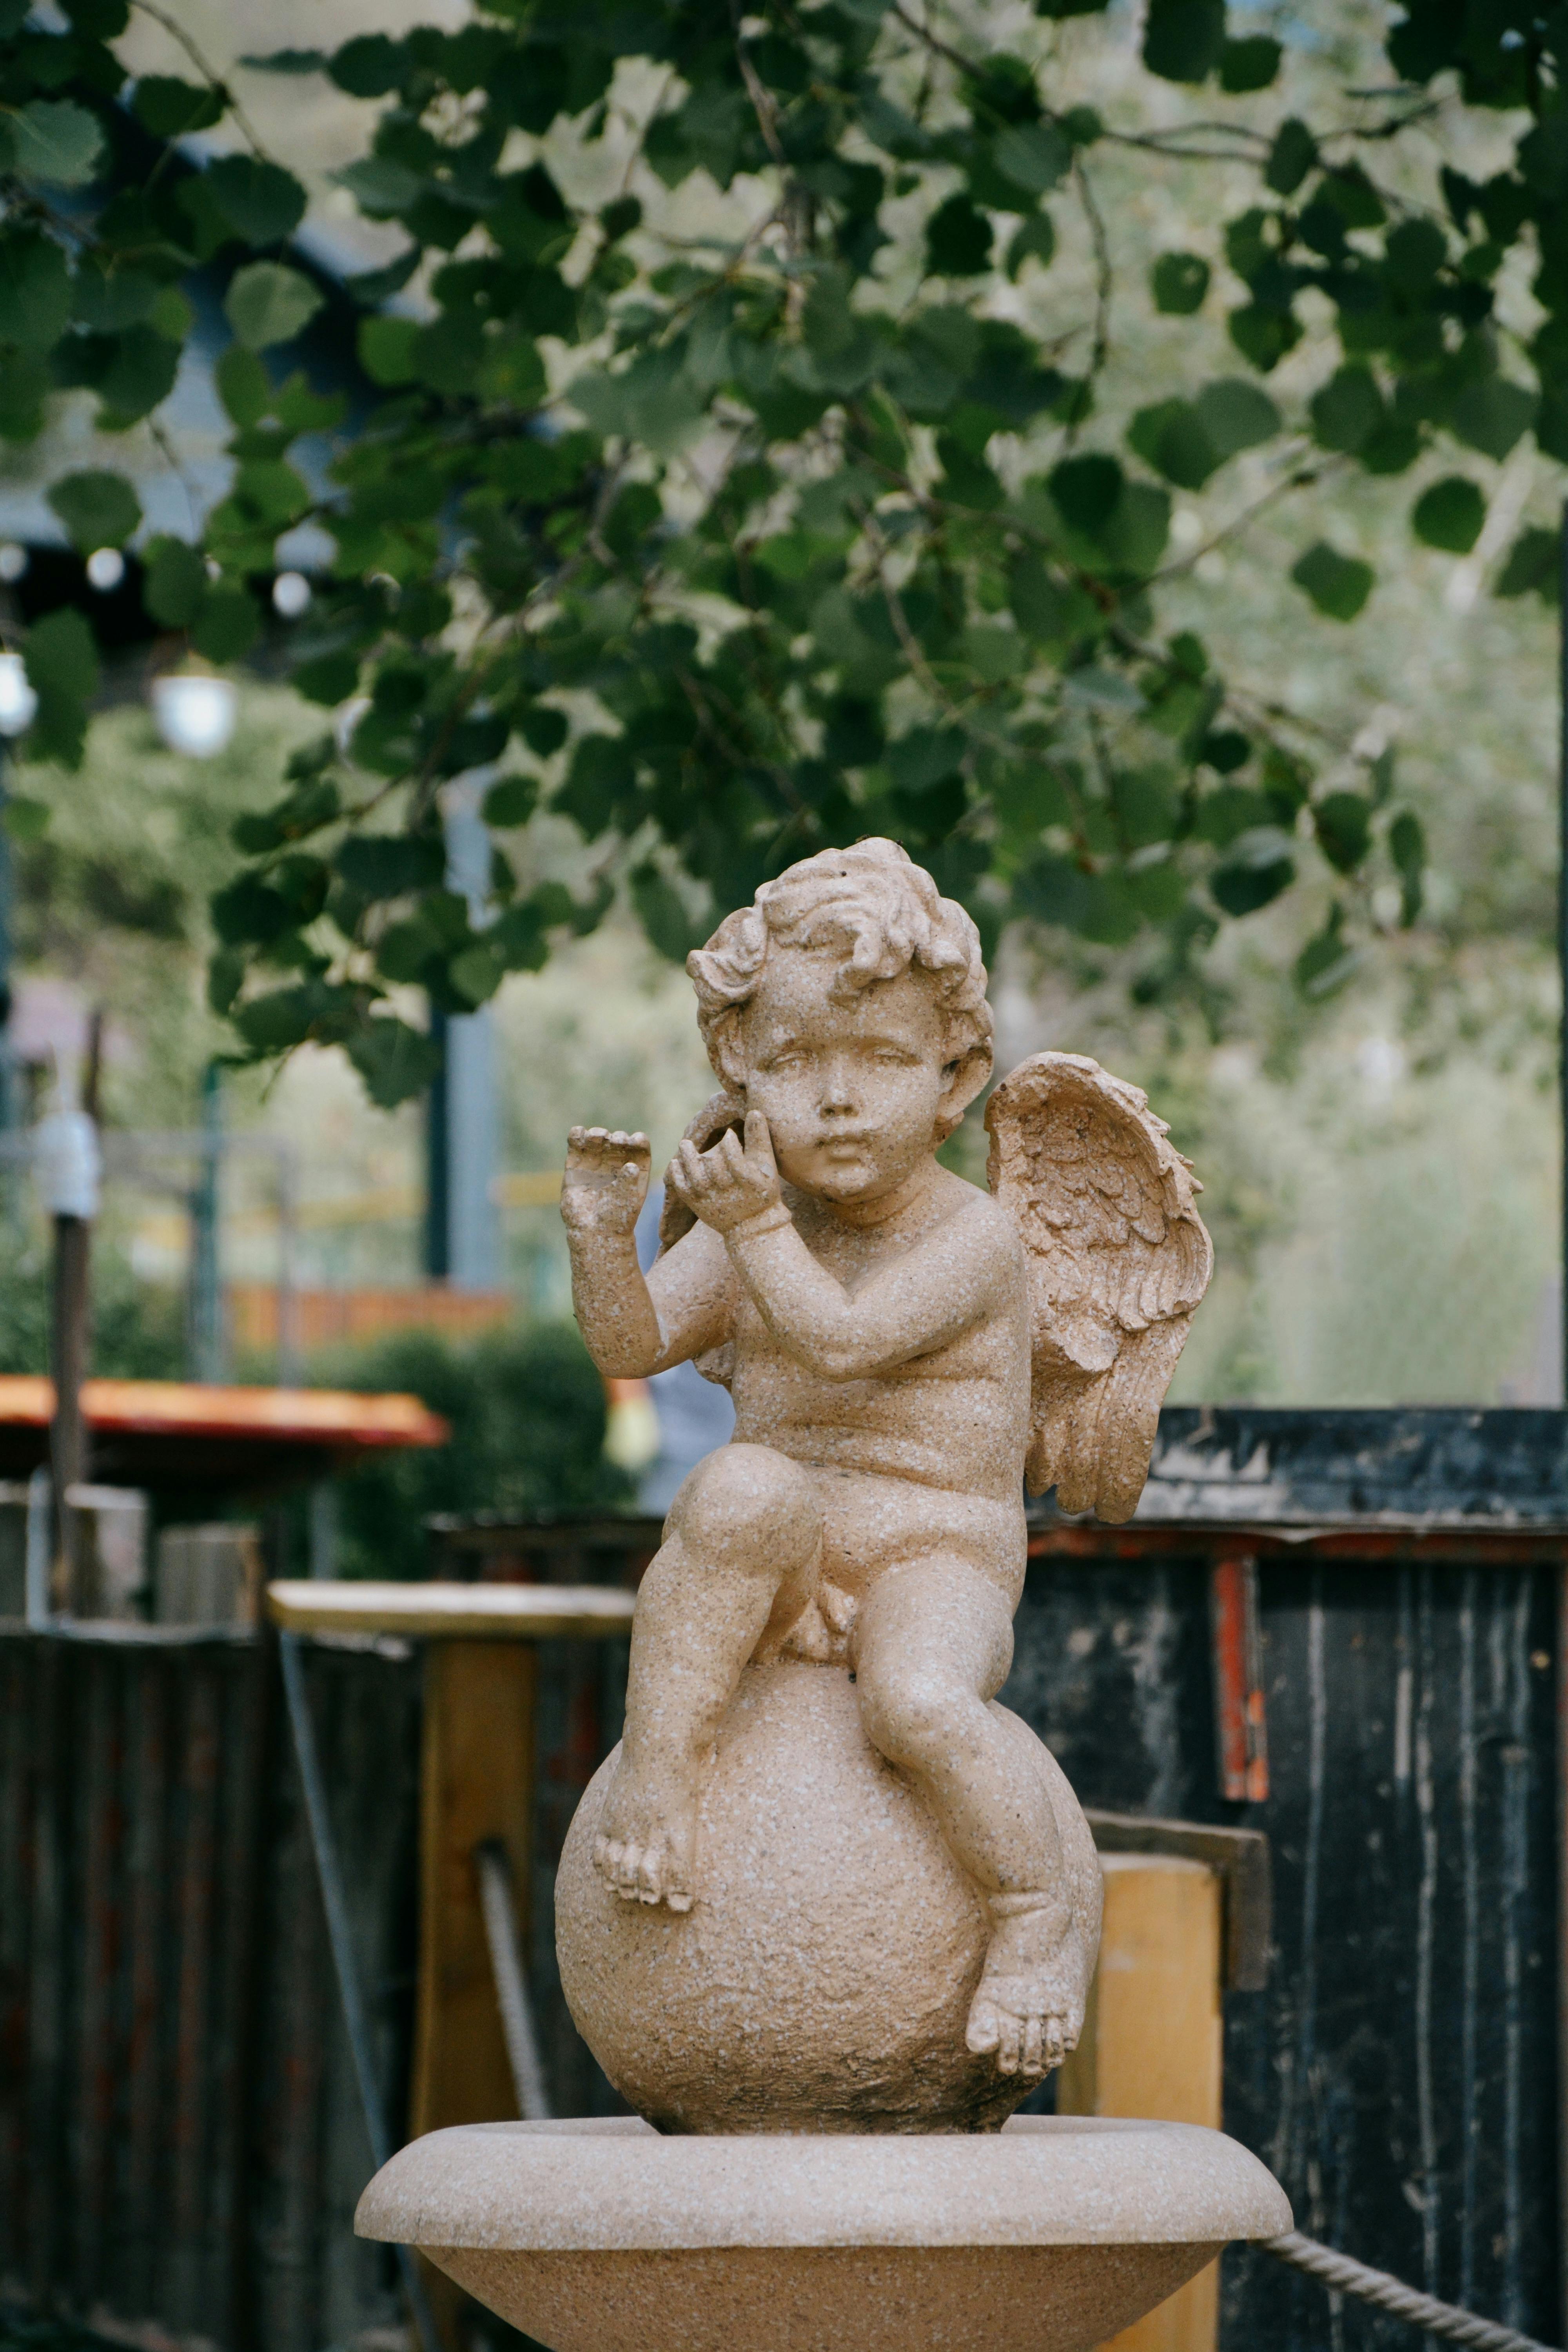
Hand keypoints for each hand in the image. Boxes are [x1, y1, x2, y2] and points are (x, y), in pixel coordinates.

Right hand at [562, 1127, 650, 1234]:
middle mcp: (615, 1164)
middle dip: (617, 1138)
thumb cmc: (616, 1219)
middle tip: (616, 1141)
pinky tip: (578, 1132)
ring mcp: (595, 1164)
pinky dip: (576, 1136)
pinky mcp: (575, 1166)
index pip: (638, 1148)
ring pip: (597, 1140)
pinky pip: (576, 1147)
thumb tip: (630, 1166)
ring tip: (599, 1136)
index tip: (636, 1140)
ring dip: (598, 1134)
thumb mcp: (628, 1200)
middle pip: (617, 1141)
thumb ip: (629, 1182)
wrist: (593, 1232)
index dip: (637, 1141)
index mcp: (634, 1169)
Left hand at [668, 1110, 783, 1235]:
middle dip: (708, 1152)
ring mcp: (712, 1201)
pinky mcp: (699, 1206)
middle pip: (715, 1170)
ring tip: (684, 1144)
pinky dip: (677, 1177)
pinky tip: (675, 1163)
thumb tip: (754, 1111)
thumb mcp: (766, 1165)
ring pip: (697, 1179)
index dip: (731, 1146)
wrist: (752, 1224)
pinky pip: (684, 1191)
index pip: (736, 1163)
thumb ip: (759, 1138)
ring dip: (688, 1160)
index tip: (729, 1134)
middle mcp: (730, 1194)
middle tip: (703, 1135)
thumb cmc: (762, 1188)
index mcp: (749, 1183)